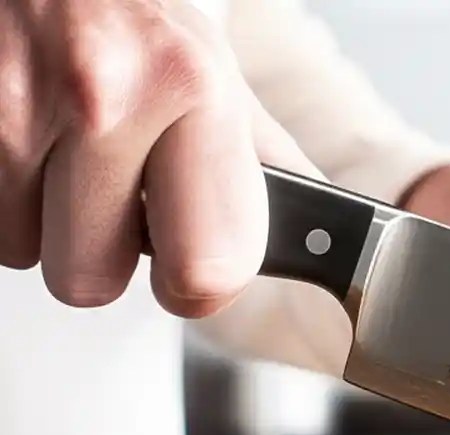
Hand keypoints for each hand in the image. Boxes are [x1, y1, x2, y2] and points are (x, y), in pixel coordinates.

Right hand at [0, 1, 299, 316]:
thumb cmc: (137, 11)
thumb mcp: (218, 72)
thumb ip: (263, 166)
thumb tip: (313, 243)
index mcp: (194, 89)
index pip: (206, 270)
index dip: (196, 285)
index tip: (190, 268)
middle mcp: (101, 96)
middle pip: (90, 282)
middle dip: (101, 252)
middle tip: (115, 194)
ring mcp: (12, 102)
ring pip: (22, 253)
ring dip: (43, 217)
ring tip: (66, 148)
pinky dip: (3, 191)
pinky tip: (28, 136)